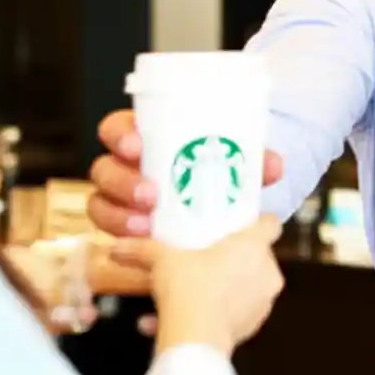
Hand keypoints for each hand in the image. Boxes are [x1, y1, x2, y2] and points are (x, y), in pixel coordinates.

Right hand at [87, 109, 284, 237]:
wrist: (219, 205)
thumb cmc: (219, 172)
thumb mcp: (233, 162)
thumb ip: (253, 162)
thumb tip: (274, 165)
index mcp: (147, 140)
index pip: (116, 129)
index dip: (120, 136)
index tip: (137, 146)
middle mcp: (127, 168)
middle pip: (103, 169)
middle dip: (123, 183)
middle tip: (151, 195)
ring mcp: (121, 200)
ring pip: (100, 203)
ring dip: (119, 216)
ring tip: (146, 226)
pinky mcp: (125, 228)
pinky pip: (110, 235)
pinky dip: (124, 240)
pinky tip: (146, 244)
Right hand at [110, 215, 284, 356]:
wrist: (195, 340)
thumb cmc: (189, 288)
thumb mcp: (163, 260)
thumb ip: (143, 248)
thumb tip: (117, 246)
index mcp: (254, 246)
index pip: (271, 224)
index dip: (257, 221)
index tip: (239, 223)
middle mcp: (267, 273)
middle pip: (257, 256)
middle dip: (234, 257)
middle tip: (206, 255)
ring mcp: (262, 302)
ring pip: (245, 287)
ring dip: (221, 287)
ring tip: (188, 290)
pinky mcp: (252, 328)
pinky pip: (231, 315)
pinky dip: (210, 314)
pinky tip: (177, 318)